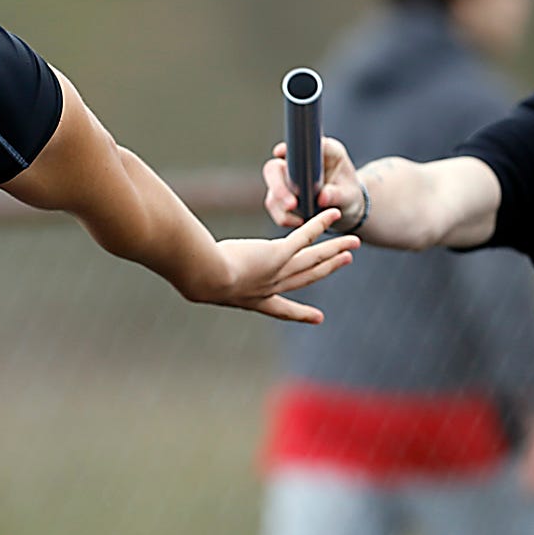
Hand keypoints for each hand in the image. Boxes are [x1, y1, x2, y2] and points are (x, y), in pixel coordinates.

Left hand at [198, 208, 357, 322]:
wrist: (204, 276)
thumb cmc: (193, 278)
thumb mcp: (200, 278)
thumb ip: (201, 272)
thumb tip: (180, 265)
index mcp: (252, 299)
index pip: (280, 308)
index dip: (299, 313)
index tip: (318, 319)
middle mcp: (270, 287)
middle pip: (307, 277)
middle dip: (328, 269)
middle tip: (346, 262)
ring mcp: (277, 271)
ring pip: (313, 259)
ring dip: (334, 250)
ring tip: (353, 243)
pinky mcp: (278, 253)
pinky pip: (305, 237)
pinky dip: (320, 225)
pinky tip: (333, 215)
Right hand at [264, 137, 363, 230]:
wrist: (345, 208)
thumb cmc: (348, 194)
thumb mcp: (349, 193)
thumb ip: (337, 194)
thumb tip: (322, 198)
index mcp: (319, 152)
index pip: (299, 144)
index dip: (286, 148)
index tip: (279, 153)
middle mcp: (297, 163)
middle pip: (273, 168)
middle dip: (279, 187)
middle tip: (291, 204)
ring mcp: (286, 180)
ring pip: (272, 191)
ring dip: (282, 207)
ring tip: (302, 219)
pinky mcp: (281, 197)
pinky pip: (274, 207)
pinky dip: (284, 217)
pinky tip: (299, 222)